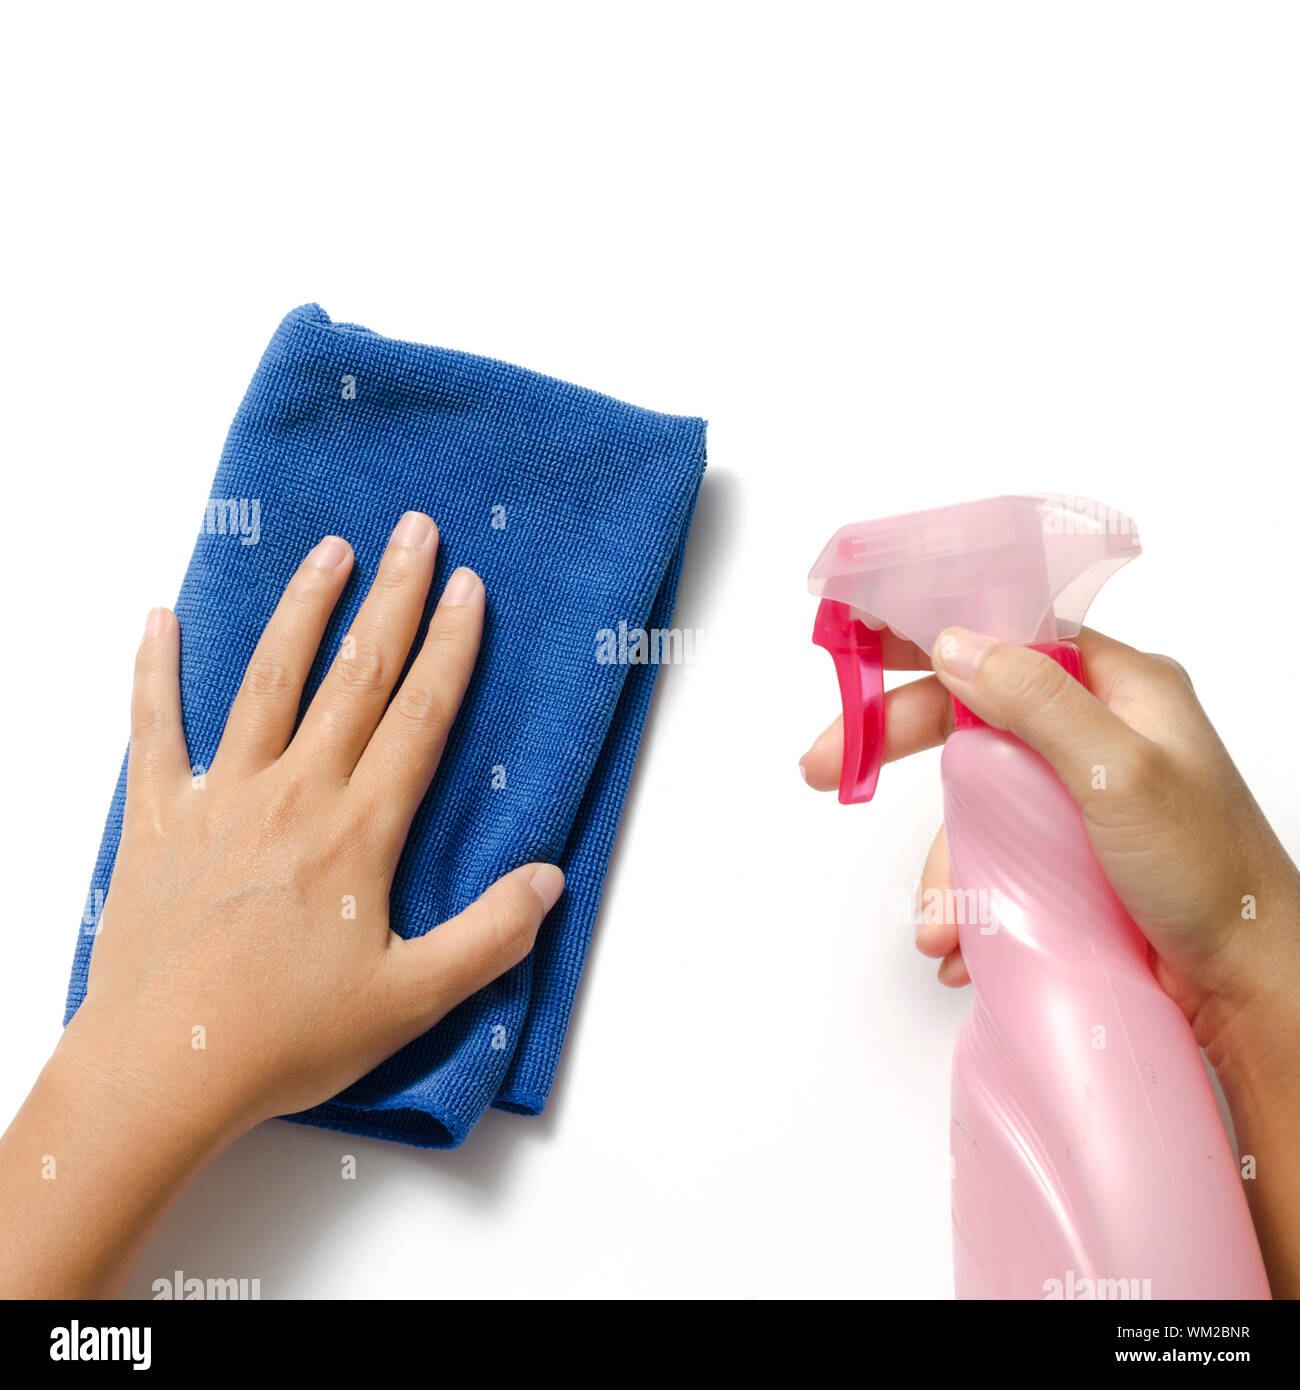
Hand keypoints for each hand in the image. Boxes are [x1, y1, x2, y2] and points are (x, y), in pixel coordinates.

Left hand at [78, 510, 562, 1128]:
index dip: (449, 646)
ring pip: (269, 680)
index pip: (418, 716)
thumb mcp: (411, 999)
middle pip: (355, 676)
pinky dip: (155, 670)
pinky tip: (158, 618)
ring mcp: (221, 798)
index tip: (467, 587)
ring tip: (330, 551)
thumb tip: (549, 880)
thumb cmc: (285, 1037)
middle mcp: (293, 794)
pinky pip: (154, 728)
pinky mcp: (159, 817)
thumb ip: (490, 936)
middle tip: (415, 532)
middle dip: (392, 598)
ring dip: (303, 609)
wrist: (162, 1069)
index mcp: (358, 831)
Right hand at [801, 624, 1299, 1295]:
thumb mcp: (1121, 774)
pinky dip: (968, 892)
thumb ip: (1036, 702)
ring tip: (940, 923)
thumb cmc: (1215, 878)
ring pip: (975, 797)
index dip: (926, 638)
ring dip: (945, 857)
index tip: (855, 646)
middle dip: (895, 744)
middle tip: (826, 767)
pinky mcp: (1068, 853)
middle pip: (971, 714)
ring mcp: (1080, 795)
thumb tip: (955, 644)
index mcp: (1120, 688)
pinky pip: (994, 852)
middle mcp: (1097, 732)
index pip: (1005, 637)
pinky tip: (964, 937)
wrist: (1252, 990)